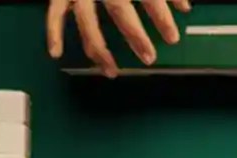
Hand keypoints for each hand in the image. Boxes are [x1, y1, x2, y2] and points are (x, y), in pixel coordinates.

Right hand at [47, 0, 191, 76]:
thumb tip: (184, 7)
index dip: (161, 17)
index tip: (173, 38)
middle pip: (119, 9)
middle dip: (135, 35)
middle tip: (149, 58)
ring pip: (87, 20)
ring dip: (99, 48)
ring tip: (112, 71)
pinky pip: (55, 11)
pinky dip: (52, 31)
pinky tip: (56, 52)